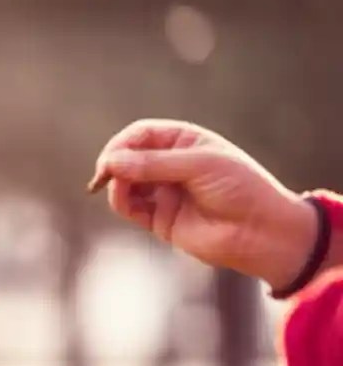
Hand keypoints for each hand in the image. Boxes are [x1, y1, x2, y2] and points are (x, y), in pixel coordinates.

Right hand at [91, 119, 317, 289]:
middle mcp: (170, 165)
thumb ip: (154, 164)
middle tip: (104, 172)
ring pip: (125, 182)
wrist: (260, 232)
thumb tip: (111, 162)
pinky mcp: (159, 218)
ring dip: (116, 183)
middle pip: (128, 156)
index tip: (112, 157)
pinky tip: (122, 199)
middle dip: (114, 162)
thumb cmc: (240, 189)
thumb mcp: (199, 166)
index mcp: (184, 142)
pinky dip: (120, 201)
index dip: (123, 143)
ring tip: (115, 187)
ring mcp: (163, 191)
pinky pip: (129, 206)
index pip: (141, 134)